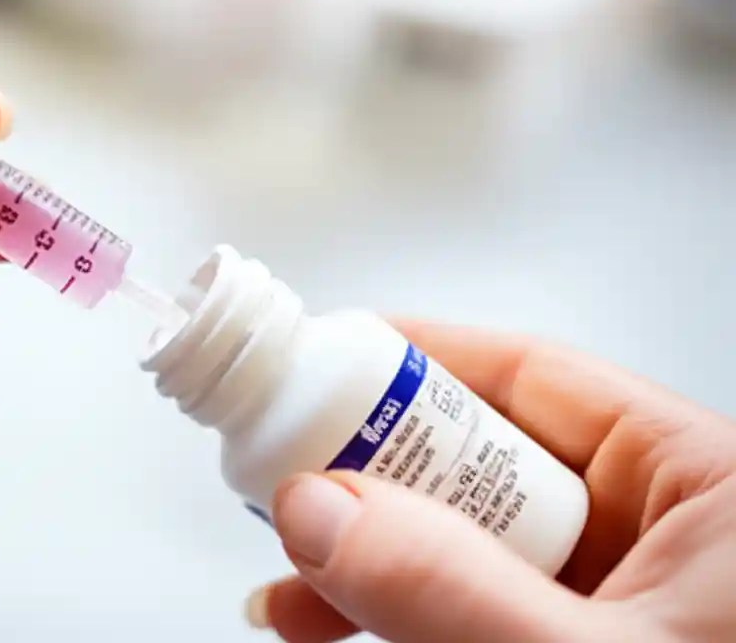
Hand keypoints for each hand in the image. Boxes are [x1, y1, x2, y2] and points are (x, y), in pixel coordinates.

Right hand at [247, 320, 735, 641]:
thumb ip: (455, 590)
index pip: (534, 380)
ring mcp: (622, 605)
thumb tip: (319, 508)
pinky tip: (340, 633)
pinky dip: (403, 621)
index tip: (318, 365)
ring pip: (468, 549)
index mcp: (707, 487)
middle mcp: (664, 536)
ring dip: (370, 565)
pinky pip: (478, 614)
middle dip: (372, 482)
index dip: (417, 363)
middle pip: (484, 465)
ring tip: (291, 596)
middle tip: (286, 491)